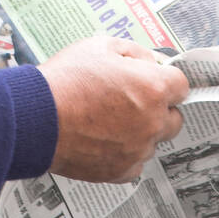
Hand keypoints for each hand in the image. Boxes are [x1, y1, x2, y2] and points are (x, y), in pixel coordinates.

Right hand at [38, 36, 187, 182]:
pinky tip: (102, 139)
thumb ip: (134, 52)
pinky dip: (124, 153)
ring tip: (107, 120)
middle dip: (158, 108)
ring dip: (139, 132)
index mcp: (152, 88)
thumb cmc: (66, 79)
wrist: (37, 118)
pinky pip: (134, 163)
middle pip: (174, 118)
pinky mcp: (121, 171)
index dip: (165, 80)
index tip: (153, 80)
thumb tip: (150, 61)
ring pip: (152, 142)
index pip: (181, 85)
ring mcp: (138, 150)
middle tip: (131, 100)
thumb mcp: (100, 46)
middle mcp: (152, 122)